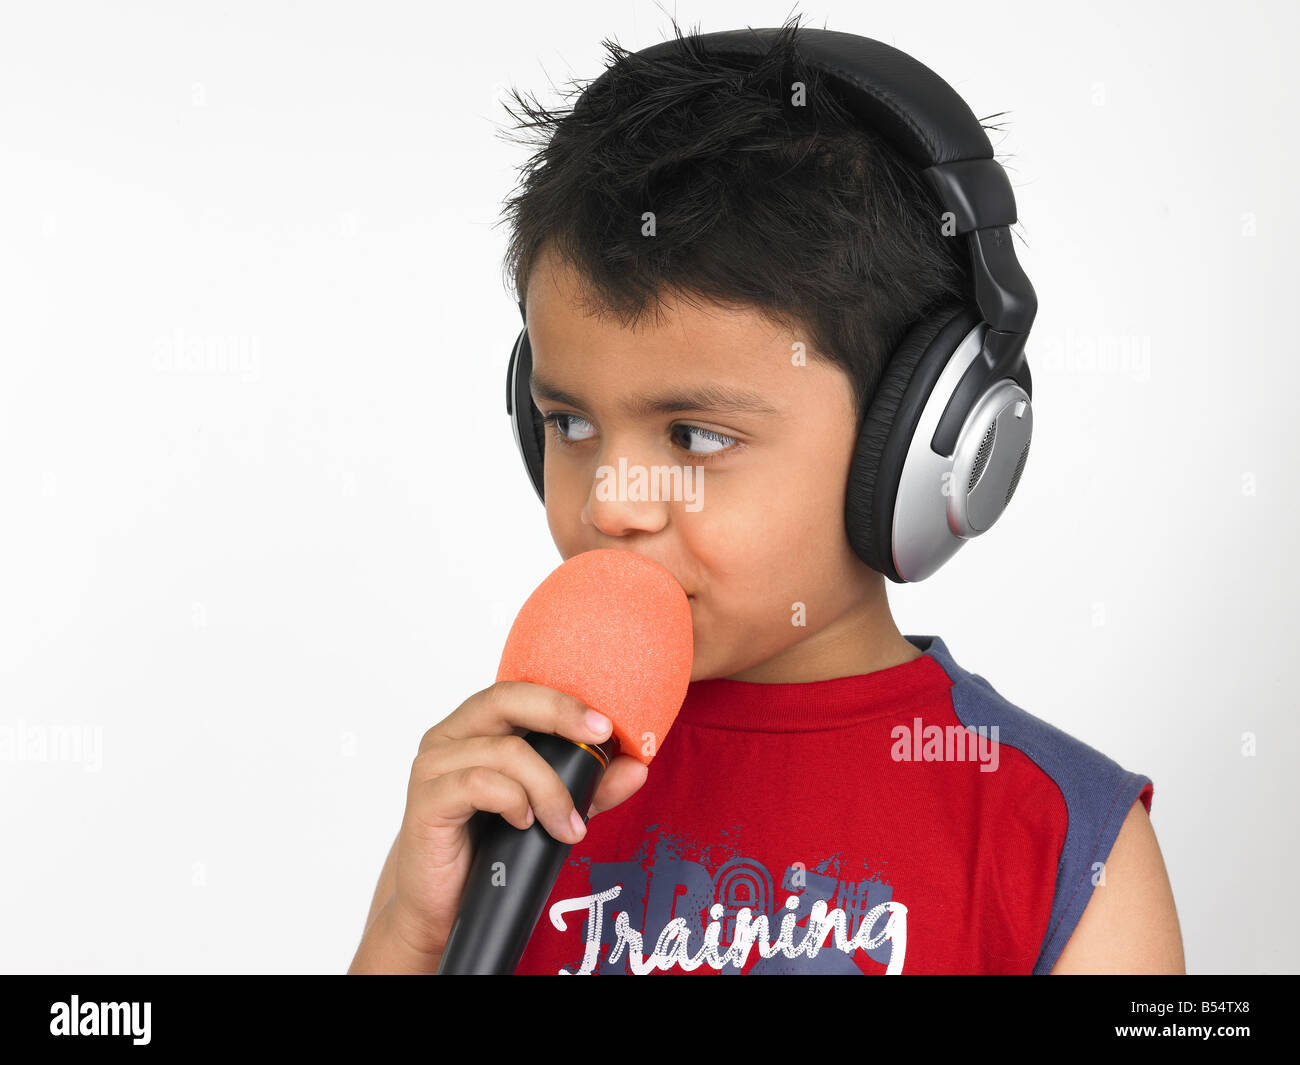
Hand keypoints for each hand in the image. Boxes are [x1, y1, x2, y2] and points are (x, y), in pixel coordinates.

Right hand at [386, 681, 648, 959]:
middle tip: (598, 737)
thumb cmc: (490, 852)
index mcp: (477, 728)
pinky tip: (524, 824)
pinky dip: (513, 801)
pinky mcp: (426, 800)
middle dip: (560, 713)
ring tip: (568, 826)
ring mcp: (433, 766)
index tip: (607, 724)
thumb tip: (636, 768)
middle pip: (506, 699)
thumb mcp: (552, 812)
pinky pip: (478, 784)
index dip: (565, 700)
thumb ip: (589, 786)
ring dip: (549, 788)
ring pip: (504, 751)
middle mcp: (451, 737)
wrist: (445, 911)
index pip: (521, 692)